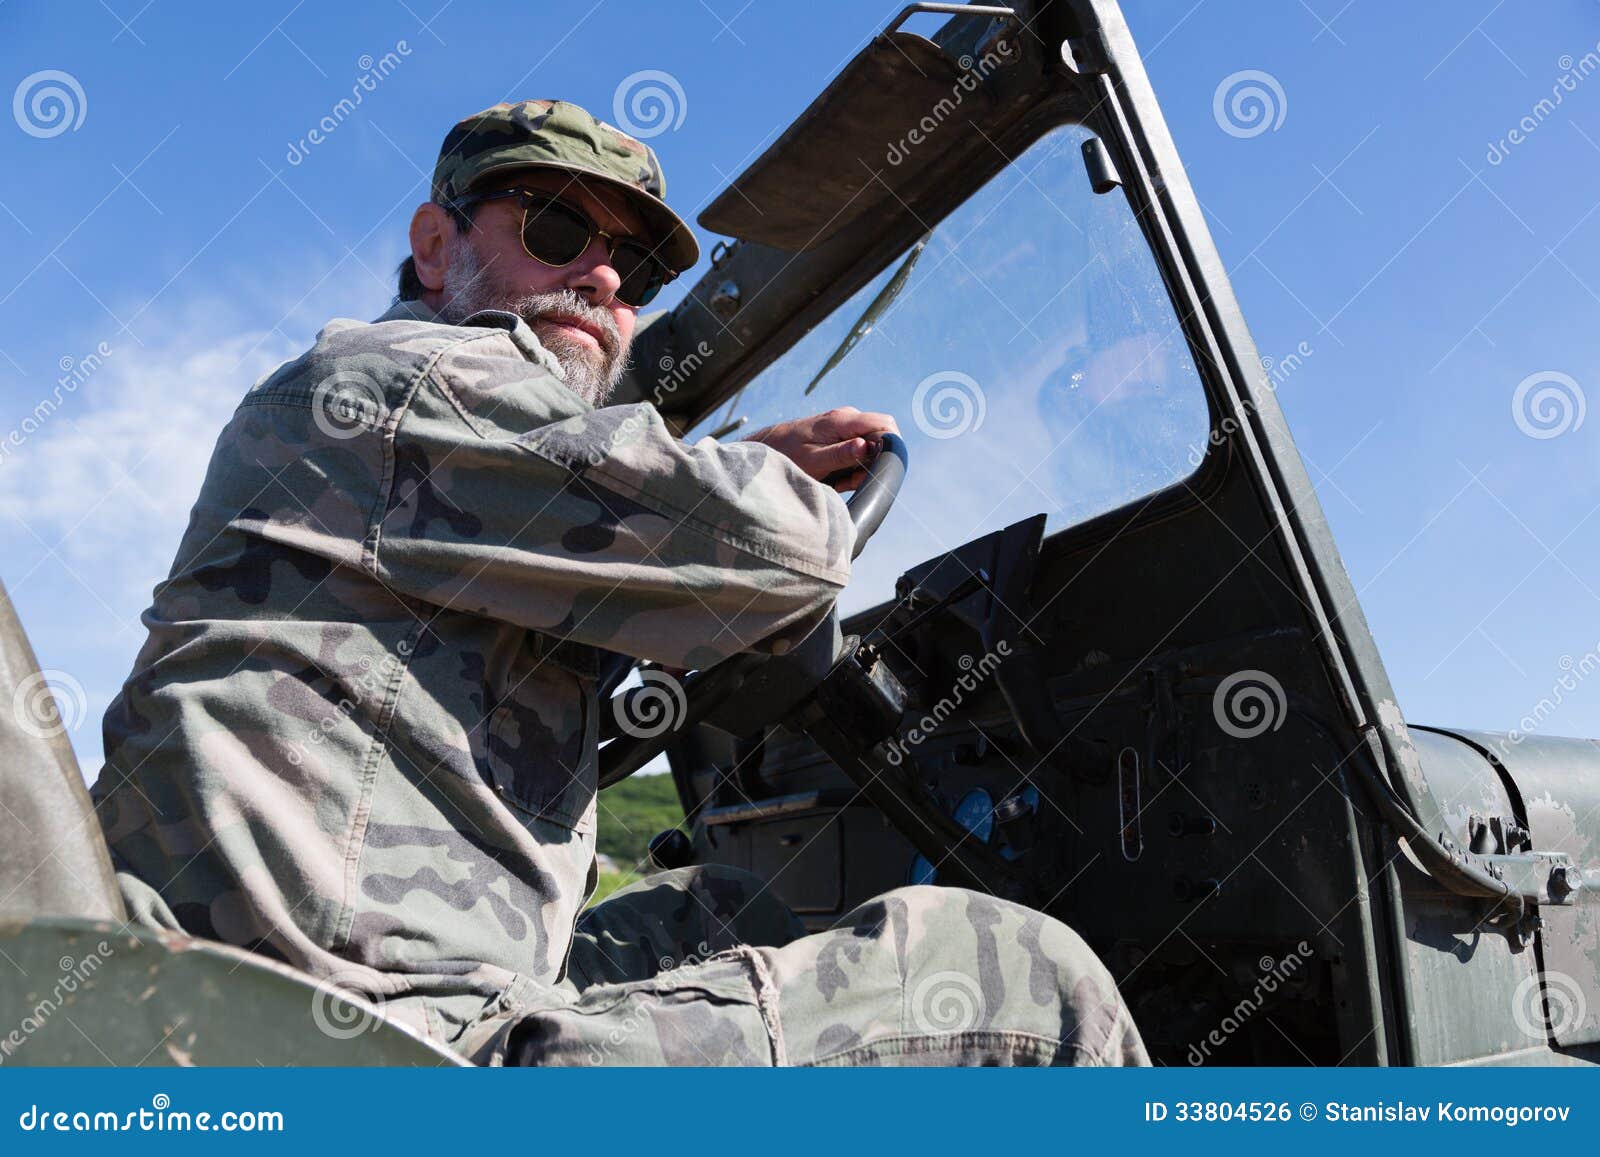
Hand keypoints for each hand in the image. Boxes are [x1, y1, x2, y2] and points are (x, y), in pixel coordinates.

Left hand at [744, 407, 899, 492]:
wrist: (768, 448)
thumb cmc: (787, 456)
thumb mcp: (814, 461)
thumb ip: (841, 454)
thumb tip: (866, 446)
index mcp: (843, 420)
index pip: (885, 425)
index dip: (888, 448)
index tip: (873, 469)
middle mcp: (848, 418)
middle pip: (880, 438)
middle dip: (872, 463)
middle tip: (850, 479)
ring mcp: (845, 425)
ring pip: (870, 448)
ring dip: (859, 468)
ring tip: (837, 479)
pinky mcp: (841, 435)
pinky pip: (858, 451)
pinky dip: (850, 467)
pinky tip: (835, 475)